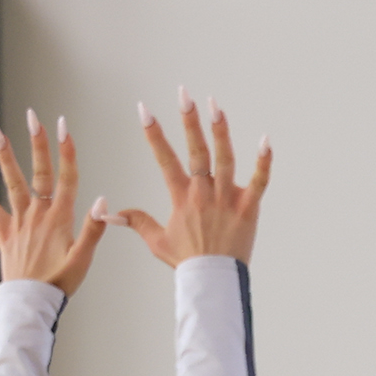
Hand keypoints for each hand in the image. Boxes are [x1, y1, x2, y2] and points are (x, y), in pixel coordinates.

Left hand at [0, 110, 107, 294]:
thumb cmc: (61, 283)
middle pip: (39, 172)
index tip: (64, 126)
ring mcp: (18, 221)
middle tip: (34, 116)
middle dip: (38, 143)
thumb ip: (94, 228)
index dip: (66, 151)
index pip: (66, 178)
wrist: (31, 302)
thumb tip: (102, 199)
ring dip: (4, 154)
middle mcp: (38, 214)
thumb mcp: (83, 258)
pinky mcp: (4, 232)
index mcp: (60, 218)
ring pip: (12, 181)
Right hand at [115, 89, 271, 266]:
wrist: (212, 281)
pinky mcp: (248, 208)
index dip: (153, 134)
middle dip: (188, 121)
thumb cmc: (186, 262)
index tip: (144, 110)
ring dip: (220, 131)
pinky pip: (258, 182)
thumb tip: (110, 213)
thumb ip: (136, 221)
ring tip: (216, 106)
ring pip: (225, 159)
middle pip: (196, 151)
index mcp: (181, 198)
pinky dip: (263, 163)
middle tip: (184, 94)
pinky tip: (265, 141)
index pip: (164, 159)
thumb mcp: (156, 241)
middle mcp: (203, 194)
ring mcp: (227, 199)